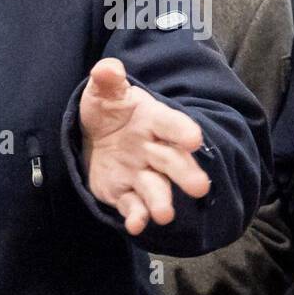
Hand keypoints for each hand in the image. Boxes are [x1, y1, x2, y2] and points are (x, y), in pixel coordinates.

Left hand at [79, 58, 210, 234]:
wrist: (94, 136)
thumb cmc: (108, 109)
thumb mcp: (104, 91)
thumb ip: (108, 79)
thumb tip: (107, 68)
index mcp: (153, 120)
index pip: (171, 124)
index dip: (182, 130)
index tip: (194, 139)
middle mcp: (153, 149)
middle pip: (172, 161)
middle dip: (185, 174)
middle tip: (200, 188)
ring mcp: (140, 173)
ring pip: (155, 189)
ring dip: (160, 201)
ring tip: (164, 214)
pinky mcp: (124, 194)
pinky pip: (132, 206)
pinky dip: (136, 216)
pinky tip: (136, 225)